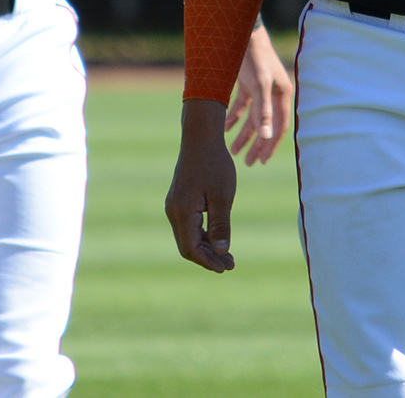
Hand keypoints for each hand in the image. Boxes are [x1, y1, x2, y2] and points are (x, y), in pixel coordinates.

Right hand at [166, 98, 237, 271]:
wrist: (200, 137)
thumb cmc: (215, 164)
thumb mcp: (223, 196)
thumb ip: (221, 225)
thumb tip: (221, 252)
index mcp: (182, 211)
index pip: (191, 249)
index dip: (208, 262)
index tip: (226, 268)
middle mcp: (173, 211)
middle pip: (187, 246)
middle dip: (208, 257)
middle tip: (231, 264)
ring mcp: (174, 205)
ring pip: (187, 236)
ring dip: (206, 247)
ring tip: (228, 255)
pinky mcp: (179, 200)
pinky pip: (188, 225)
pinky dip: (202, 235)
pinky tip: (218, 237)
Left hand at [226, 25, 294, 164]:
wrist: (242, 33)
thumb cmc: (253, 57)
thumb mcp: (259, 85)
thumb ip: (263, 111)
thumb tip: (266, 136)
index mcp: (281, 95)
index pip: (279, 127)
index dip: (270, 145)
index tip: (262, 161)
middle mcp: (273, 93)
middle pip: (265, 125)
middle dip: (256, 144)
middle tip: (248, 163)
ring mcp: (260, 88)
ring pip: (252, 117)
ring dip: (244, 134)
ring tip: (233, 150)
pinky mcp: (248, 83)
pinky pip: (242, 106)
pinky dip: (234, 117)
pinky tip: (226, 128)